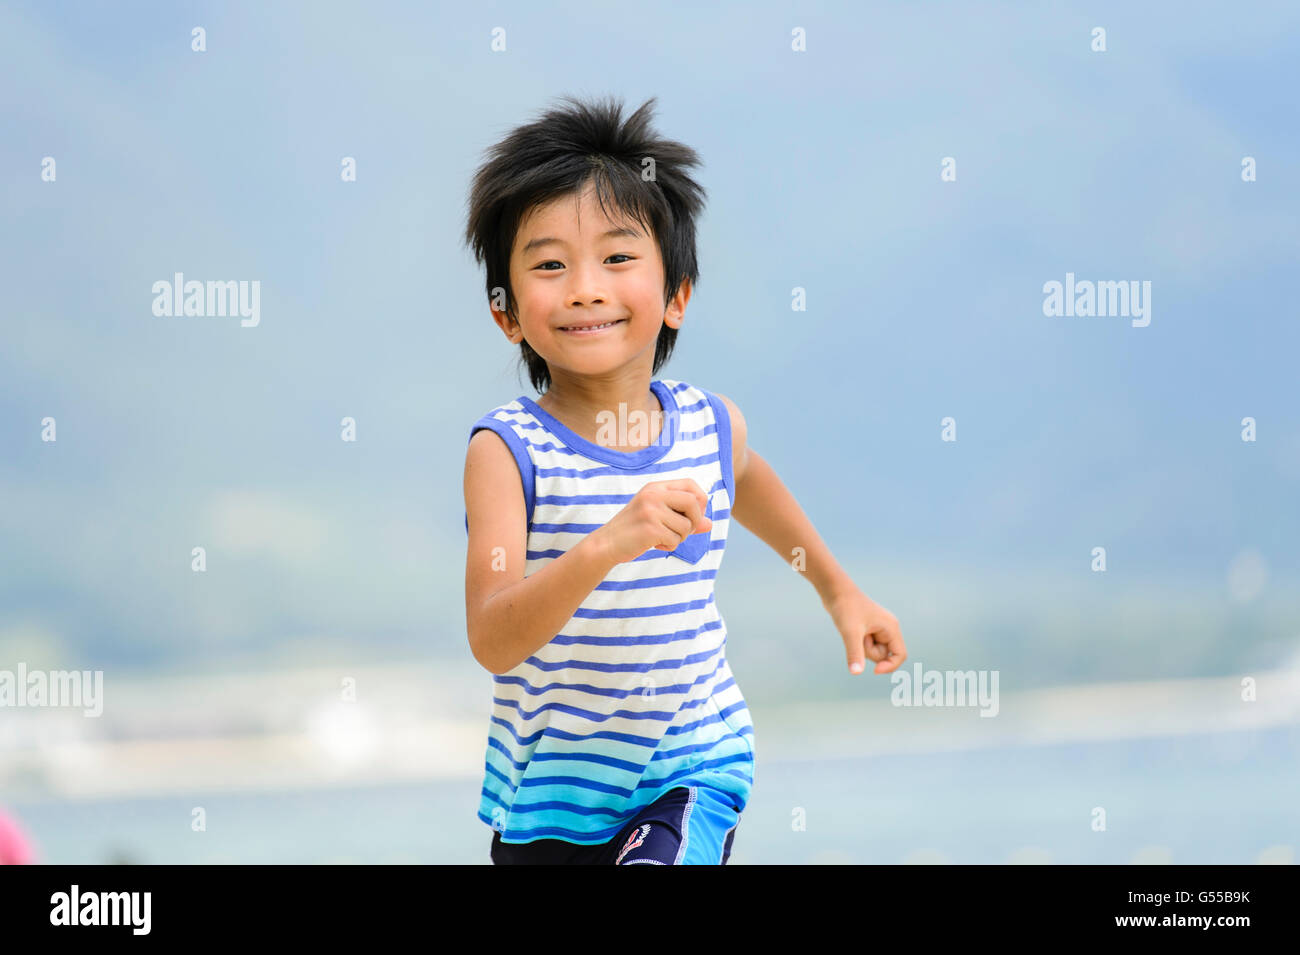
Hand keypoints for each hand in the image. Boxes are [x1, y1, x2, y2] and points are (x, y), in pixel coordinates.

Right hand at [593, 479, 711, 563]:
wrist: (606, 543)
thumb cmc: (634, 530)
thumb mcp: (659, 517)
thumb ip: (684, 518)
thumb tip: (709, 524)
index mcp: (656, 487)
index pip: (691, 484)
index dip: (700, 500)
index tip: (694, 515)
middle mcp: (653, 495)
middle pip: (693, 502)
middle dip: (695, 520)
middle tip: (684, 531)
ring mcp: (651, 510)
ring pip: (686, 526)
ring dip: (680, 538)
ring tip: (663, 538)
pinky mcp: (650, 528)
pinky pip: (675, 540)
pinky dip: (669, 546)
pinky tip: (655, 545)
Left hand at [824, 587, 905, 674]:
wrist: (834, 590)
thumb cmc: (845, 607)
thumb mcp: (850, 632)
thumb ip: (855, 653)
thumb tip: (856, 673)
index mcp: (891, 627)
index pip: (900, 655)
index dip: (890, 666)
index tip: (874, 671)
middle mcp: (888, 628)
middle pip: (883, 655)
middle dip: (868, 651)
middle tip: (857, 636)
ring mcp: (878, 628)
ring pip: (874, 651)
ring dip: (862, 647)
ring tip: (853, 630)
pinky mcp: (868, 628)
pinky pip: (866, 645)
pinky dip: (858, 642)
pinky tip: (851, 629)